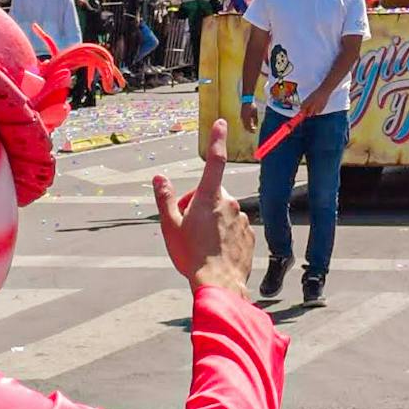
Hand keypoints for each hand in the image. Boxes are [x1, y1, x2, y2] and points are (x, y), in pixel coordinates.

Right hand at [158, 121, 259, 296]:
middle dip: (200, 205)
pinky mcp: (249, 235)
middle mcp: (230, 204)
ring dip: (213, 222)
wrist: (220, 285)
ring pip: (223, 214)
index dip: (217, 140)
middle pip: (211, 195)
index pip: (214, 161)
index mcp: (209, 198)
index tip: (221, 122)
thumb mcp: (170, 227)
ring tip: (202, 245)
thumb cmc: (191, 256)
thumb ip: (165, 199)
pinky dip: (225, 236)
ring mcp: (242, 220)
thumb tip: (159, 177)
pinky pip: (234, 229)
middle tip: (188, 228)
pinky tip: (216, 252)